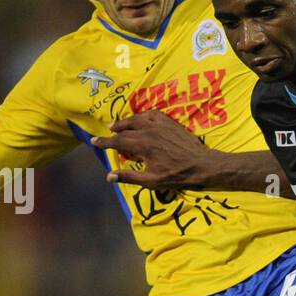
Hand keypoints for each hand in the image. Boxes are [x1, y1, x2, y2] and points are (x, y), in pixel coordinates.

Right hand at [93, 110, 222, 189]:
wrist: (201, 164)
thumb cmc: (177, 175)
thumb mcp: (152, 181)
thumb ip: (129, 177)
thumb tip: (109, 176)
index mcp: (143, 145)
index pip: (118, 141)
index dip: (104, 142)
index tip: (93, 141)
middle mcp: (149, 131)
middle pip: (126, 128)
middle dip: (114, 131)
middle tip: (107, 134)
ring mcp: (160, 124)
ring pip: (137, 118)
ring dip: (126, 121)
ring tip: (118, 125)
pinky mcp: (170, 122)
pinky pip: (152, 114)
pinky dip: (142, 115)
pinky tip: (140, 118)